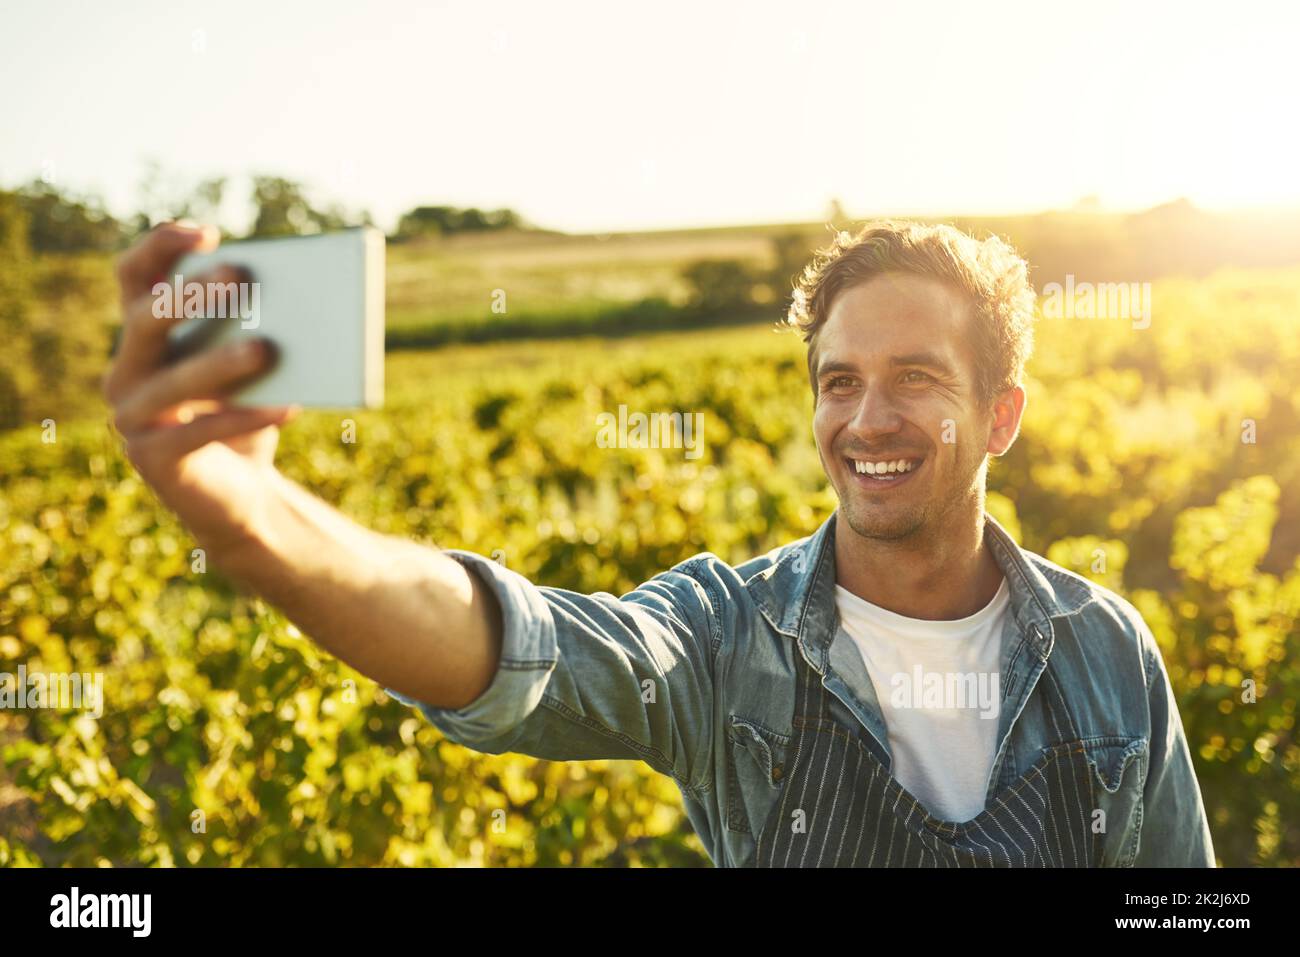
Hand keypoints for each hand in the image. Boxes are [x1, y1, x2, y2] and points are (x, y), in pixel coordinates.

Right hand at [102, 222, 299, 559]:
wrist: (241, 493)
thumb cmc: (246, 416)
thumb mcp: (253, 372)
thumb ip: (256, 334)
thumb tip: (294, 308)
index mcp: (143, 335)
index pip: (134, 276)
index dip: (161, 247)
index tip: (208, 233)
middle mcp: (123, 370)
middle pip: (145, 319)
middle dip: (191, 295)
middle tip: (239, 277)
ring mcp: (130, 416)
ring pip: (173, 380)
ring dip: (220, 361)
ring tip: (266, 347)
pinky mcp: (149, 459)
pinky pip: (198, 433)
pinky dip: (245, 417)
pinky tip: (288, 407)